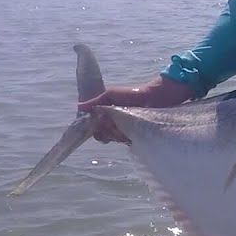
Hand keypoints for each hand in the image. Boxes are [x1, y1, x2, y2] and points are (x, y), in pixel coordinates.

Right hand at [77, 75, 193, 142]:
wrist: (157, 97)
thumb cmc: (134, 93)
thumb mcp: (112, 94)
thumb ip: (96, 101)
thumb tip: (79, 107)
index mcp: (108, 116)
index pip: (94, 128)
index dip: (94, 127)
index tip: (98, 123)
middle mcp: (115, 125)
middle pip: (102, 135)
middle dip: (105, 130)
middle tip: (113, 123)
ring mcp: (126, 131)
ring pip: (114, 139)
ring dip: (116, 133)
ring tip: (126, 123)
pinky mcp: (137, 136)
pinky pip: (126, 141)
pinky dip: (127, 137)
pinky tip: (133, 130)